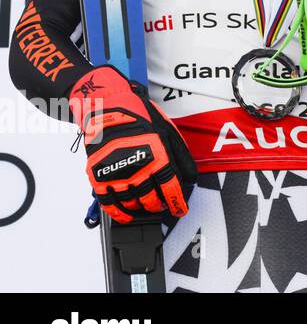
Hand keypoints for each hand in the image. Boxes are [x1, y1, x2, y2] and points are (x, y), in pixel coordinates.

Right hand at [69, 66, 196, 223]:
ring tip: (145, 207)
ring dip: (140, 209)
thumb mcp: (167, 132)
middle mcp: (137, 167)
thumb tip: (191, 178)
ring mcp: (116, 174)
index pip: (170, 188)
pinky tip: (126, 215)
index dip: (177, 203)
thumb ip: (180, 157)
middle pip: (151, 199)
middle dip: (158, 205)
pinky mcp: (98, 177)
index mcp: (157, 156)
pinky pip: (109, 203)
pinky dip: (118, 213)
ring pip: (131, 203)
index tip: (180, 210)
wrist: (108, 108)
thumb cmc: (138, 118)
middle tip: (161, 205)